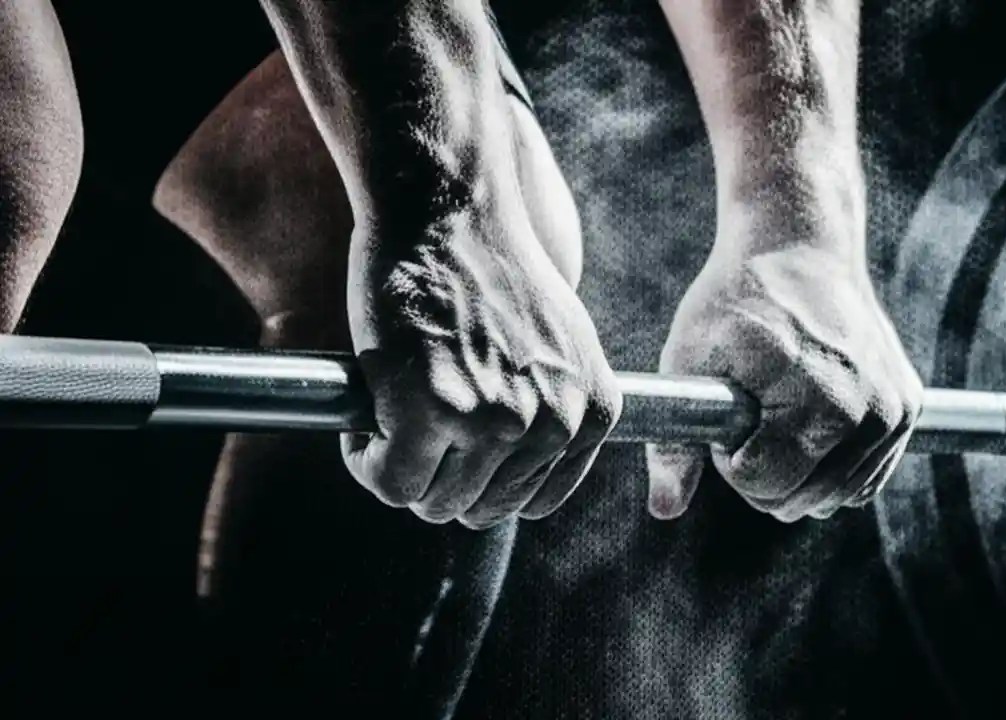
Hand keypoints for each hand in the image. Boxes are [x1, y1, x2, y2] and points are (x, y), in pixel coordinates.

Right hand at [343, 157, 618, 531]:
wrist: (451, 210)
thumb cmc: (492, 270)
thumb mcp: (559, 346)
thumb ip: (553, 409)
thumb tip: (514, 470)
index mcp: (594, 414)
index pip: (534, 500)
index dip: (484, 476)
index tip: (457, 438)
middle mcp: (555, 425)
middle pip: (480, 510)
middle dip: (439, 476)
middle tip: (415, 424)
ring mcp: (496, 422)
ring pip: (433, 503)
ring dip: (401, 468)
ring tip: (392, 413)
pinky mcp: (431, 411)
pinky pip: (389, 482)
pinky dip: (365, 459)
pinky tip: (368, 413)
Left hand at [646, 242, 922, 521]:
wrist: (800, 250)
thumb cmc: (735, 303)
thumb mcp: (690, 362)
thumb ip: (676, 443)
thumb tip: (665, 510)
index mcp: (811, 398)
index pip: (762, 486)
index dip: (729, 458)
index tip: (730, 412)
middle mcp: (864, 409)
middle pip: (799, 500)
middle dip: (764, 469)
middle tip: (756, 409)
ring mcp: (892, 411)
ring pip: (835, 498)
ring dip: (799, 471)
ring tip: (783, 410)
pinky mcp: (908, 409)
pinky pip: (865, 481)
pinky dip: (833, 469)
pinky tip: (812, 426)